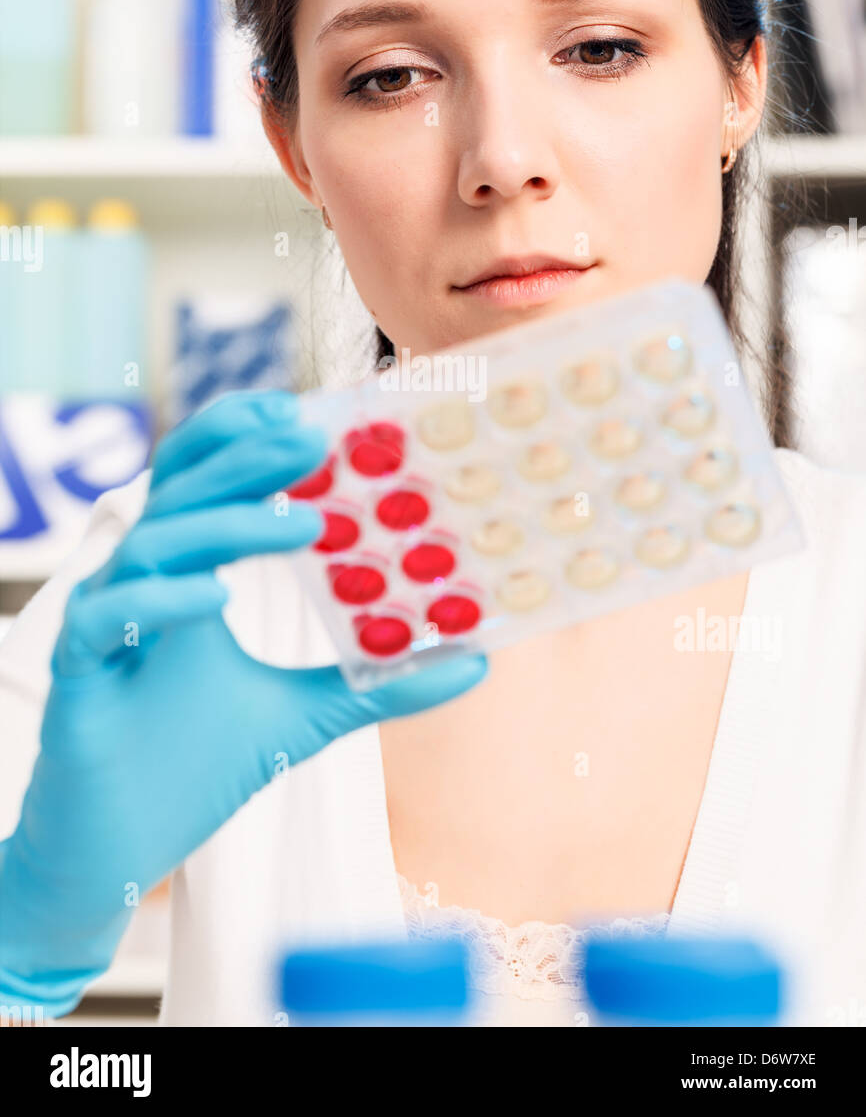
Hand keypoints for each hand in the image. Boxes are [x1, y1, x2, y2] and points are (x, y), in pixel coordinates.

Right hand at [0, 389, 486, 1013]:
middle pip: (178, 488)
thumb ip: (379, 681)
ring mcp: (105, 623)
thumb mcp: (307, 714)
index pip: (202, 478)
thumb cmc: (198, 766)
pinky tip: (219, 596)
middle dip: (245, 457)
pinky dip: (161, 599)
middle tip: (312, 441)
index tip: (308, 418)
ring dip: (227, 525)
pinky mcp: (77, 674)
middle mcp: (142, 582)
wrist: (122, 849)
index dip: (242, 437)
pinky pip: (106, 617)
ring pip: (153, 542)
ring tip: (303, 526)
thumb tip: (475, 659)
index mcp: (186, 573)